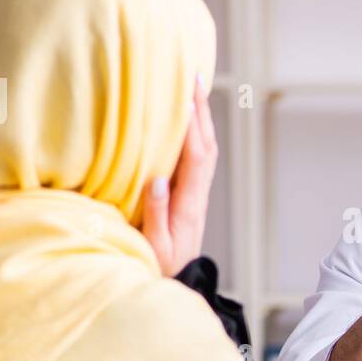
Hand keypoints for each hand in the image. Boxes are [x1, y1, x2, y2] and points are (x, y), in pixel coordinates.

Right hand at [143, 74, 215, 276]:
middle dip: (201, 110)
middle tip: (194, 76)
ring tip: (193, 87)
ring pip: (205, 148)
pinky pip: (198, 156)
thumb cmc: (161, 268)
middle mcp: (197, 194)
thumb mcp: (155, 246)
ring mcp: (197, 193)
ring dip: (201, 117)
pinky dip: (196, 132)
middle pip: (206, 144)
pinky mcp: (192, 195)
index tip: (184, 98)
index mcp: (189, 204)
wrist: (178, 283)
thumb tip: (157, 180)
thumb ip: (156, 214)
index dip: (191, 126)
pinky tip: (188, 119)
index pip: (194, 157)